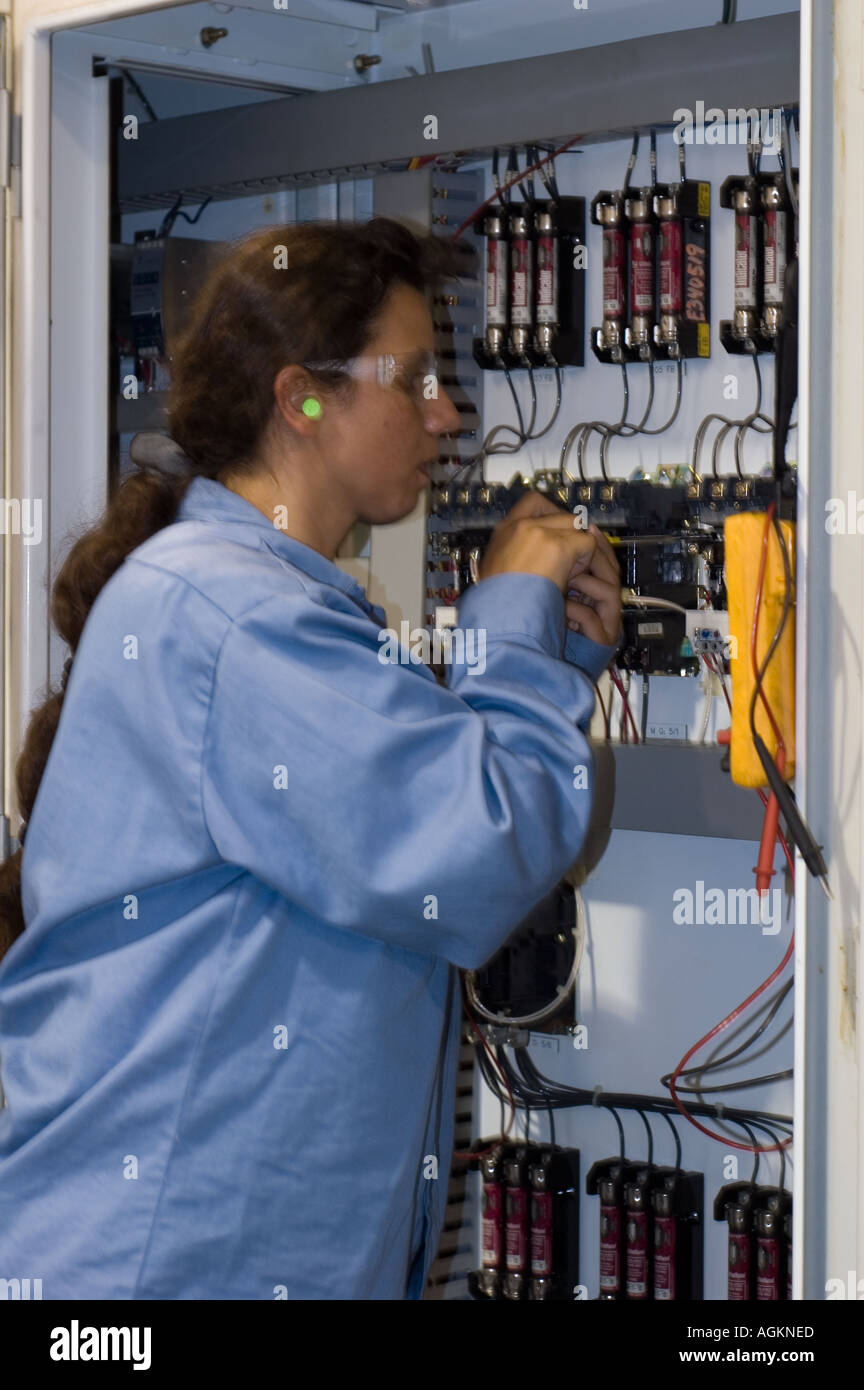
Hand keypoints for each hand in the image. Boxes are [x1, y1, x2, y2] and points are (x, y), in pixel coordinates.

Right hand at [479, 492, 621, 647]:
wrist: (501, 616)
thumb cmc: (496, 605)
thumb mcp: (494, 573)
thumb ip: (511, 557)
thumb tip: (527, 560)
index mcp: (503, 531)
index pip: (531, 502)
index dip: (550, 512)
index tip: (556, 529)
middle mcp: (521, 526)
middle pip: (561, 513)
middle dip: (571, 532)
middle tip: (572, 554)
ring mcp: (540, 533)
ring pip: (576, 525)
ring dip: (579, 546)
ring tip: (571, 571)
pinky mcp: (559, 546)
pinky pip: (586, 543)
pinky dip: (585, 560)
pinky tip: (573, 578)